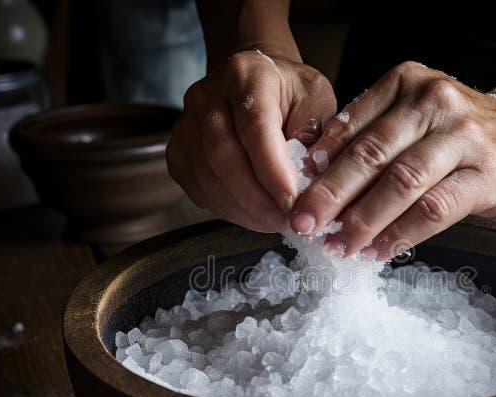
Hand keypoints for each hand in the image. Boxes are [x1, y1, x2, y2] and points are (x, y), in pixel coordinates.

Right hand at [167, 49, 336, 231]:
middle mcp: (208, 96)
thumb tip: (308, 187)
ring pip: (207, 177)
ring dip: (242, 209)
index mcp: (247, 76)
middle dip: (255, 198)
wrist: (256, 80)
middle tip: (283, 221)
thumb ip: (314, 140)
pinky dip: (227, 209)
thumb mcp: (317, 103)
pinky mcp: (179, 151)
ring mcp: (186, 123)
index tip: (292, 201)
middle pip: (223, 154)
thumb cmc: (291, 94)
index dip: (272, 169)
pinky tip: (252, 214)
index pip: (255, 127)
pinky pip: (198, 188)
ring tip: (273, 222)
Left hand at [289, 61, 495, 258]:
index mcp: (406, 83)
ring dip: (363, 221)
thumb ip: (371, 134)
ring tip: (338, 245)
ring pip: (401, 184)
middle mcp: (433, 103)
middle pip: (371, 155)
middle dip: (330, 195)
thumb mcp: (412, 113)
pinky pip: (434, 210)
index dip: (320, 164)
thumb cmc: (457, 130)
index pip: (352, 126)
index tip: (296, 193)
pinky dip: (401, 234)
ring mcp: (462, 137)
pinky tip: (377, 250)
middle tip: (304, 225)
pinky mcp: (485, 174)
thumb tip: (316, 177)